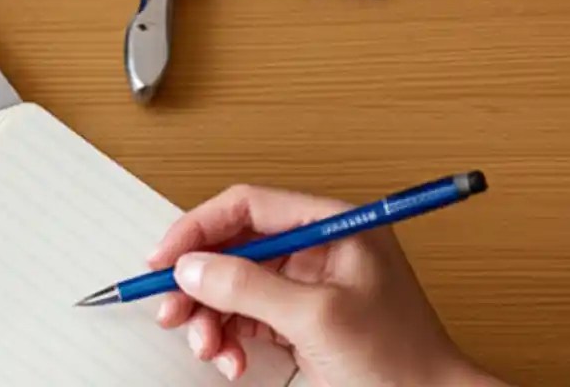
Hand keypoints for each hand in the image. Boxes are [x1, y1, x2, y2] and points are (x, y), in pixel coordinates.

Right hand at [148, 185, 505, 385]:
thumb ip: (250, 286)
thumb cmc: (404, 362)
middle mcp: (317, 249)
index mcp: (333, 225)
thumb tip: (193, 265)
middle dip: (199, 281)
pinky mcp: (298, 320)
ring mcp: (307, 286)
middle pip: (233, 247)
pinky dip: (228, 337)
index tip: (165, 258)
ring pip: (232, 286)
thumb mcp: (318, 318)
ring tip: (209, 345)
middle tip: (172, 307)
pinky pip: (244, 317)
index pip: (248, 207)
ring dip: (210, 317)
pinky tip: (231, 357)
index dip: (199, 228)